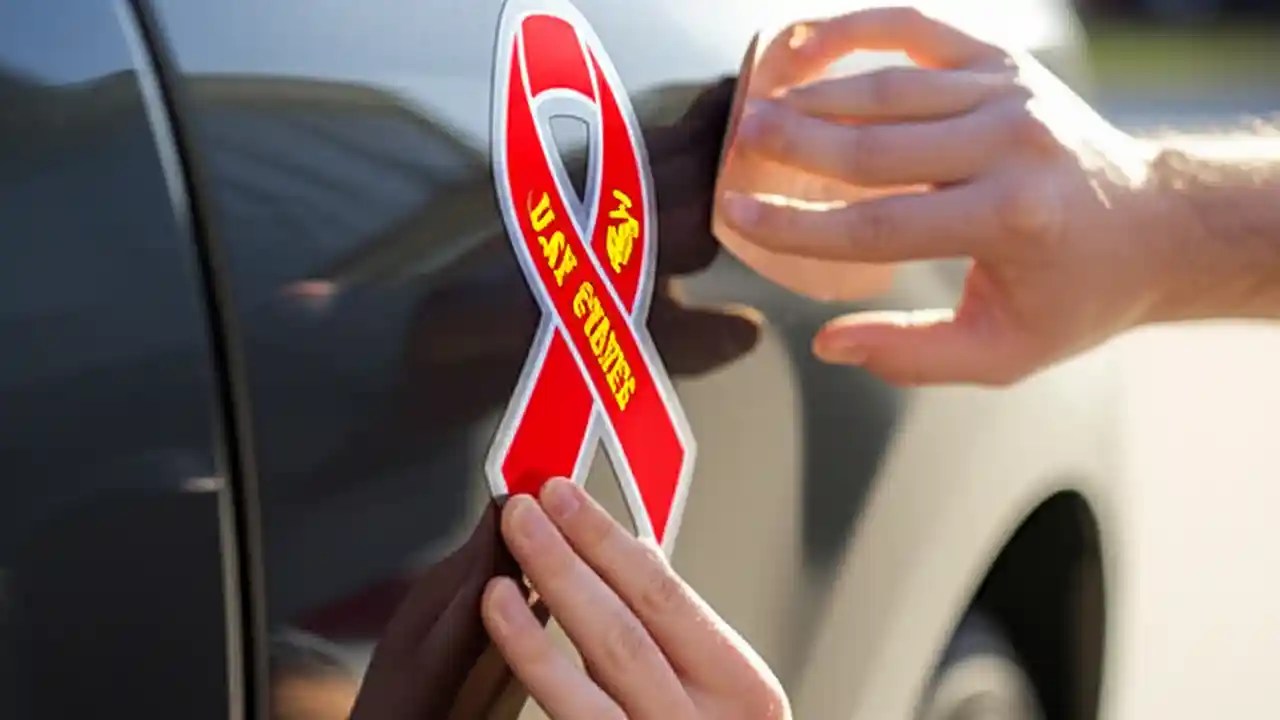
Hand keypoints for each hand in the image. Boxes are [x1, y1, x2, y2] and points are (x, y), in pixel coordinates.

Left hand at [481, 478, 789, 719]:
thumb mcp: (722, 692)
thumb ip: (681, 632)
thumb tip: (632, 549)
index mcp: (742, 690)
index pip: (665, 596)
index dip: (604, 539)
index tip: (560, 494)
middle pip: (622, 636)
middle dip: (564, 567)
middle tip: (519, 513)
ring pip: (588, 695)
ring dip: (534, 633)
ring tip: (496, 582)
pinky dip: (537, 686)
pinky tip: (505, 652)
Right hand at [719, 7, 1193, 385]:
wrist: (1154, 222)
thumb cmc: (1073, 293)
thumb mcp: (1005, 353)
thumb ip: (914, 356)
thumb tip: (828, 343)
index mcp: (1011, 218)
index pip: (878, 224)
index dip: (799, 225)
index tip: (739, 215)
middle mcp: (1011, 143)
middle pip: (872, 144)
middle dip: (793, 143)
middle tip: (733, 146)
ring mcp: (1008, 91)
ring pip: (884, 87)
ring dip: (811, 95)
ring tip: (754, 106)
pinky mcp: (1003, 61)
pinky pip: (913, 31)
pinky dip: (853, 31)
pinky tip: (801, 42)